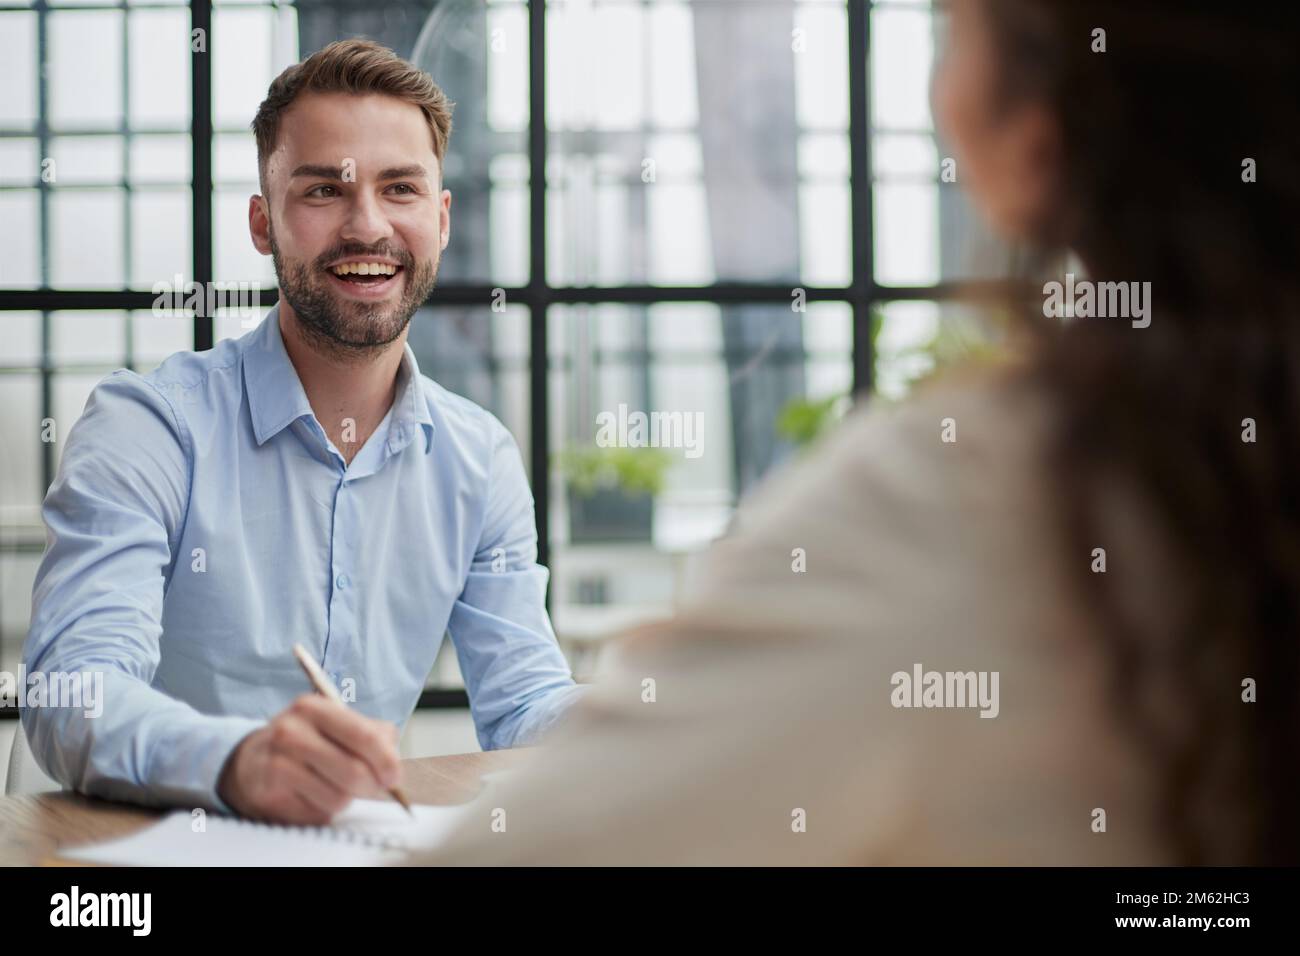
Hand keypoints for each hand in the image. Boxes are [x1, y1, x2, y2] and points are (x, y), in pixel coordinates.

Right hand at [217, 694, 402, 823]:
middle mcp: (292, 731)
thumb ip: (373, 734)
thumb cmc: (308, 741)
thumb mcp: (338, 724)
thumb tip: (393, 763)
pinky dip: (323, 809)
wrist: (254, 759)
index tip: (393, 776)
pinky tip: (312, 794)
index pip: (364, 736)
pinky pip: (317, 813)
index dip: (387, 761)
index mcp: (314, 707)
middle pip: (354, 772)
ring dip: (345, 799)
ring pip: (337, 798)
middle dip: (372, 786)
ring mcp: (278, 762)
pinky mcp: (270, 792)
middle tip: (373, 787)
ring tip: (333, 785)